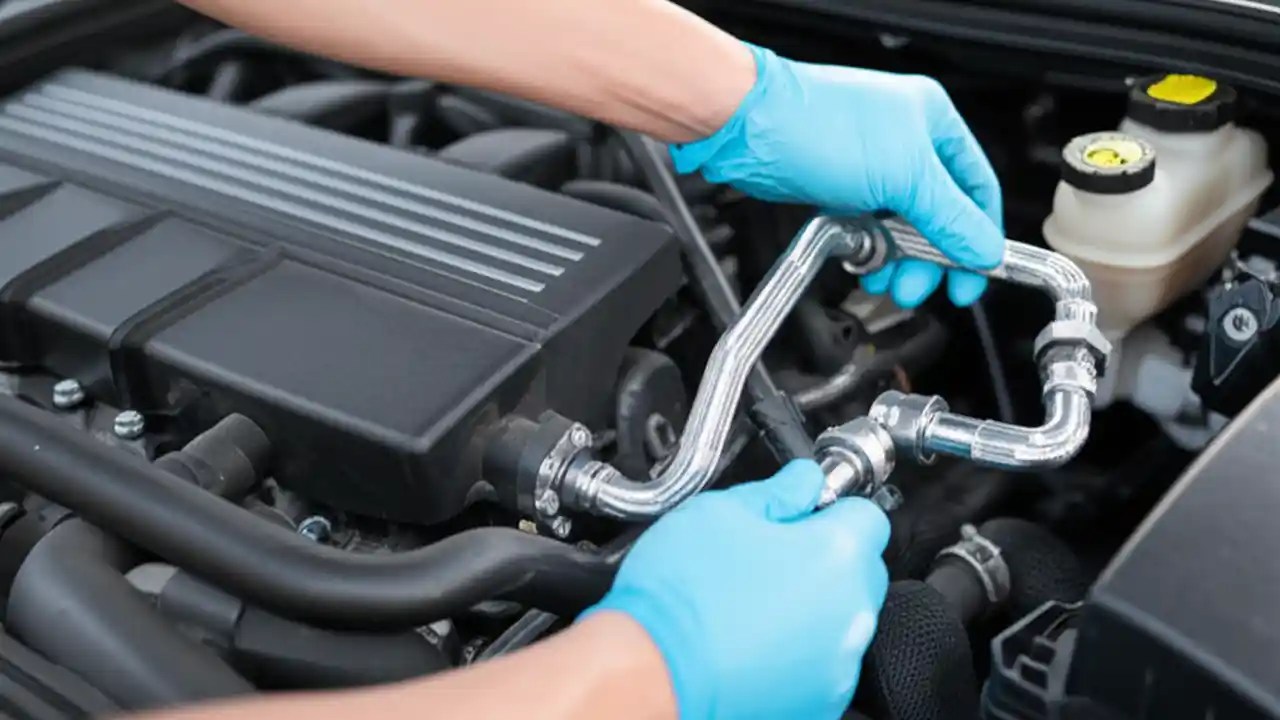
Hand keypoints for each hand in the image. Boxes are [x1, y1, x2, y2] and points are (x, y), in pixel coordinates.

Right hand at [582, 460, 890, 718]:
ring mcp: (837, 666)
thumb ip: (778, 491)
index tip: (803, 514)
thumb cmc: (681, 596)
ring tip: (752, 604)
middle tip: (769, 558)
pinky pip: (820, 664)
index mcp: (837, 556)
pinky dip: (796, 652)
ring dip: (810, 608)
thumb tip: (803, 482)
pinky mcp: (819, 703)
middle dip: (823, 559)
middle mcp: (850, 614)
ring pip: (840, 620)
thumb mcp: (721, 512)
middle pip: (858, 571)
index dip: (831, 509)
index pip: (867, 516)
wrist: (651, 671)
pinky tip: (751, 641)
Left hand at [670, 44, 1004, 307]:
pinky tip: (866, 267)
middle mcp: (906, 139)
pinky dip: (872, 251)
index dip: (979, 236)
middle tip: (920, 287)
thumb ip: (950, 219)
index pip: (977, 188)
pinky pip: (869, 227)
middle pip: (939, 214)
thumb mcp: (904, 177)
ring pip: (902, 226)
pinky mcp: (839, 185)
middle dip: (932, 258)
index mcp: (934, 121)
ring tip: (888, 283)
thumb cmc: (818, 126)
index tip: (975, 277)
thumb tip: (984, 250)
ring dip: (900, 261)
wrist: (749, 126)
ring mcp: (871, 164)